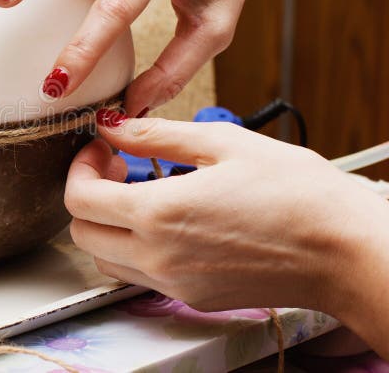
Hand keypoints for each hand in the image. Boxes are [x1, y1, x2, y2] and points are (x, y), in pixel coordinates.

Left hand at [65, 114, 388, 319]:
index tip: (101, 148)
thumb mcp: (223, 144)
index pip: (79, 198)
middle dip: (87, 194)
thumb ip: (156, 135)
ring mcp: (174, 284)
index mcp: (159, 214)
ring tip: (138, 193)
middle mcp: (157, 257)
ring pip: (104, 259)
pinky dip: (132, 249)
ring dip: (105, 225)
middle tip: (116, 167)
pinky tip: (163, 221)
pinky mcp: (192, 298)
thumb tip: (113, 126)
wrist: (344, 251)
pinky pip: (138, 276)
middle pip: (81, 232)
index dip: (80, 166)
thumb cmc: (297, 193)